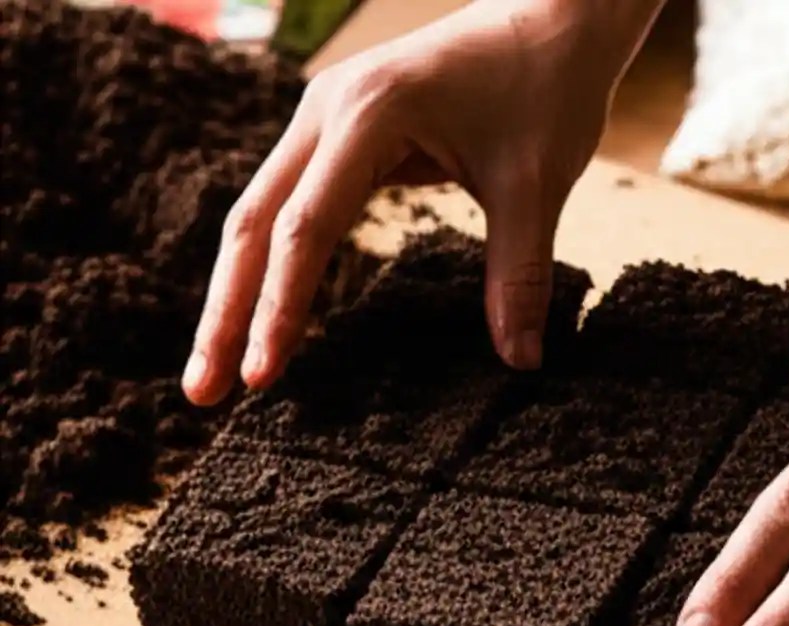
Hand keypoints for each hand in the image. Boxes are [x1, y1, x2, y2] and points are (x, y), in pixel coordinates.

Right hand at [182, 0, 654, 404]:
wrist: (552, 17)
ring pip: (260, 213)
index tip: (260, 376)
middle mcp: (327, 110)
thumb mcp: (537, 184)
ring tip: (216, 368)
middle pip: (253, 222)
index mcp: (369, 114)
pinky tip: (265, 314)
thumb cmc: (545, 88)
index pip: (305, 228)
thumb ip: (518, 273)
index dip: (279, 307)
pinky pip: (292, 204)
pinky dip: (275, 262)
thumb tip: (521, 362)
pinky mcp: (340, 131)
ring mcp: (325, 116)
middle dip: (225, 311)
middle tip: (202, 392)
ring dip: (237, 290)